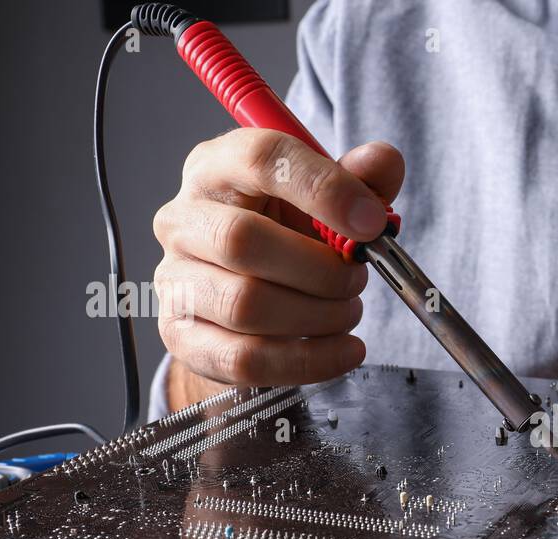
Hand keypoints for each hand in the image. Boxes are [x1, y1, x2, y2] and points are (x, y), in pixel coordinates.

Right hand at [152, 130, 404, 408]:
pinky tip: (343, 350)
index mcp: (219, 167)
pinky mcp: (181, 337)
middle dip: (321, 270)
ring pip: (245, 305)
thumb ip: (360, 178)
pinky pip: (245, 358)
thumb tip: (383, 161)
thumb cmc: (289, 236)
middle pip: (242, 241)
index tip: (372, 224)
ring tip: (348, 312)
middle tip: (357, 280)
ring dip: (318, 316)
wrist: (249, 298)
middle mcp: (183, 219)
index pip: (260, 159)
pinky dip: (309, 361)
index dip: (323, 189)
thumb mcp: (326, 198)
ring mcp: (174, 281)